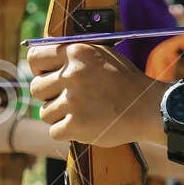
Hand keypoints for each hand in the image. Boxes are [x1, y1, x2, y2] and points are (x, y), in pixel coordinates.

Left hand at [27, 42, 164, 146]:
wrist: (148, 108)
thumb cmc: (125, 82)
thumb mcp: (101, 55)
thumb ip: (73, 56)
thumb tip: (42, 62)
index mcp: (77, 52)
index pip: (34, 58)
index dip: (38, 69)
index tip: (45, 77)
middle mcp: (73, 74)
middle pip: (36, 88)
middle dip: (48, 95)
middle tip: (68, 99)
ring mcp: (74, 101)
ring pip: (45, 112)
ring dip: (60, 116)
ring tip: (83, 112)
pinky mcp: (76, 125)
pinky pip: (54, 131)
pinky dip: (67, 132)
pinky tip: (85, 125)